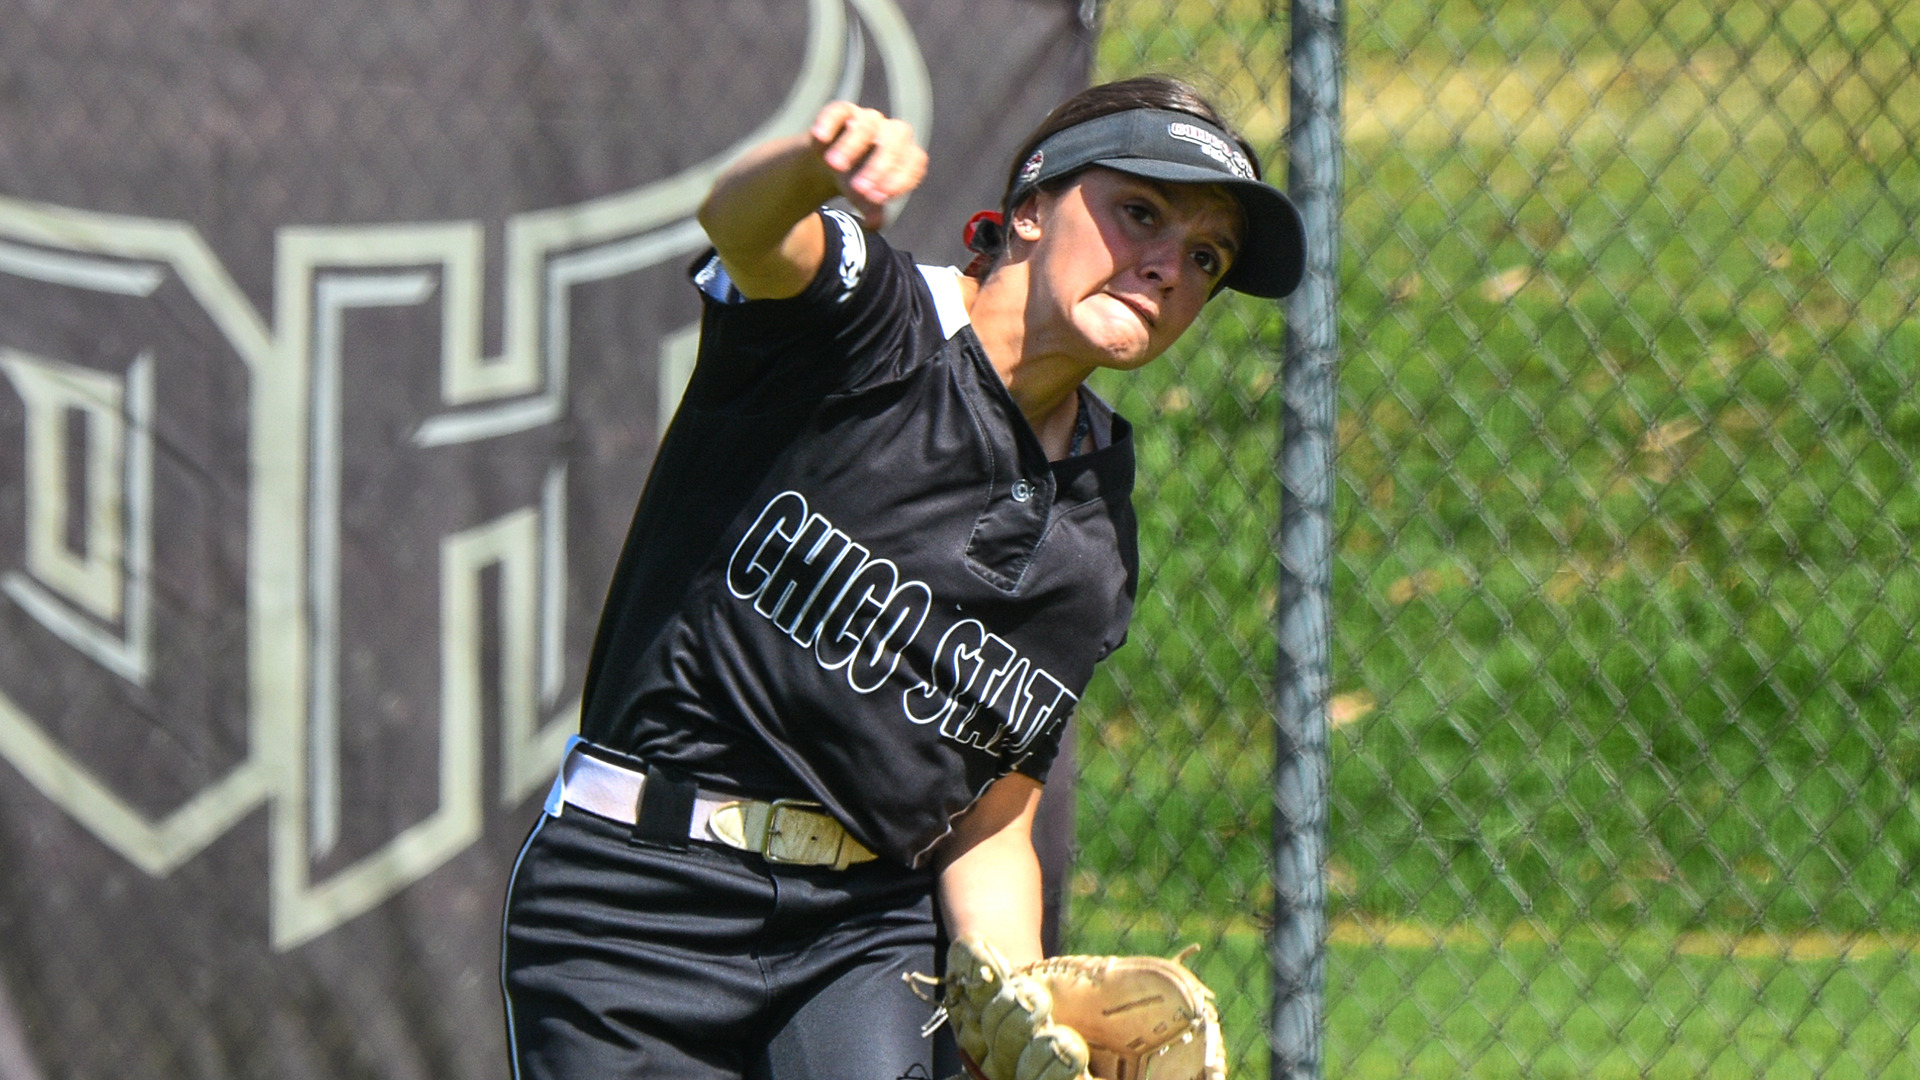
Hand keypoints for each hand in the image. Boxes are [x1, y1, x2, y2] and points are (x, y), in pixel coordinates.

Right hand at [809, 101, 926, 228]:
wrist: (830, 162)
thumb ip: (872, 208)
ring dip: (851, 146)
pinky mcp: (842, 111)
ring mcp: (867, 119)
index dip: (900, 179)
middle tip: (858, 189)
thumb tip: (874, 223)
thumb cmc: (856, 181)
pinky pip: (839, 111)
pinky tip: (819, 139)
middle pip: (893, 141)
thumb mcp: (864, 197)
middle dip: (877, 166)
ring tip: (834, 166)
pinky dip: (829, 123)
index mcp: (906, 154)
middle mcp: (890, 133)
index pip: (913, 162)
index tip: (880, 198)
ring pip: (865, 126)